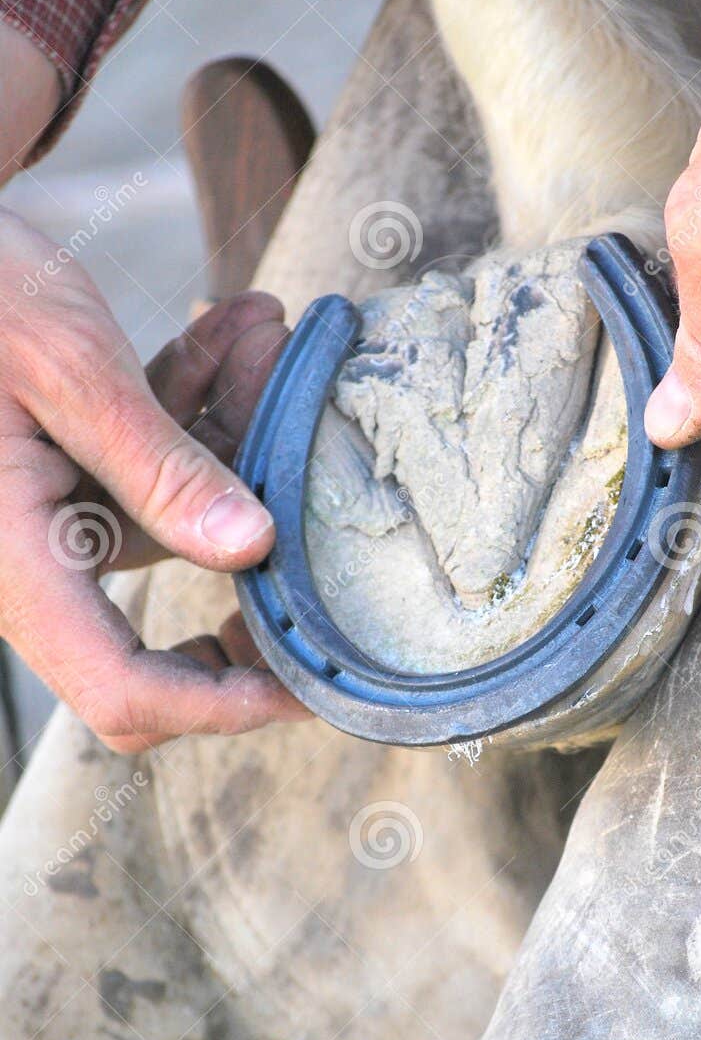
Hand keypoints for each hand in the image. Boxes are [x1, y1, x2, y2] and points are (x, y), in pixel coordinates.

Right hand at [0, 210, 307, 748]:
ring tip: (271, 349)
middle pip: (154, 643)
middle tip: (331, 564)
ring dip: (233, 449)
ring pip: (167, 531)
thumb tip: (252, 547)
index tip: (308, 689)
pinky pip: (141, 479)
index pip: (123, 690)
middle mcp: (26, 565)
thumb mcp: (70, 366)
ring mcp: (41, 524)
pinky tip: (234, 333)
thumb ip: (161, 466)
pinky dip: (193, 414)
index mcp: (15, 564)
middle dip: (252, 586)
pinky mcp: (52, 478)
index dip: (222, 707)